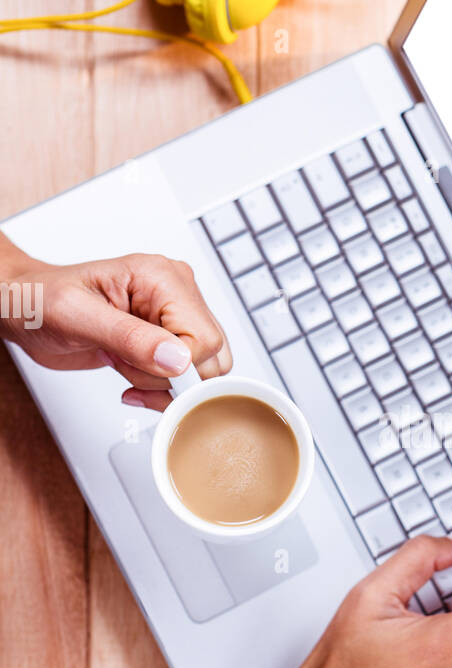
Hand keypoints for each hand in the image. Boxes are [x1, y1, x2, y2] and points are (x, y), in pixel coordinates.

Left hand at [0, 239, 231, 409]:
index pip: (204, 338)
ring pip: (199, 373)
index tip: (143, 375)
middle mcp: (175, 294)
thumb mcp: (77, 316)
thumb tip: (177, 359)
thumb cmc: (40, 299)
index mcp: (163, 278)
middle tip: (128, 372)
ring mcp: (170, 319)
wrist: (23, 309)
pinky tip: (127, 378)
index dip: (178, 369)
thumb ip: (130, 338)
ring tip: (122, 368)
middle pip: (212, 357)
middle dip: (169, 379)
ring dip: (159, 385)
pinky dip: (155, 389)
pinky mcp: (163, 340)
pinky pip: (181, 378)